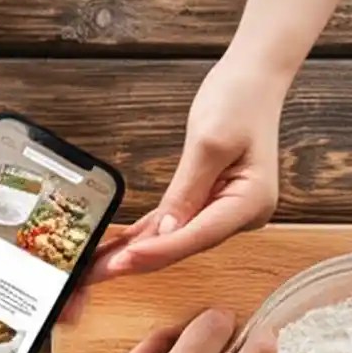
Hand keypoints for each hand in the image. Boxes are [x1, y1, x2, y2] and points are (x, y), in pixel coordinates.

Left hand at [87, 57, 286, 281]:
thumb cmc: (240, 100)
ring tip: (98, 268)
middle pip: (184, 244)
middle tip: (96, 275)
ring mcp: (226, 209)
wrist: (254, 77)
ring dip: (138, 251)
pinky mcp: (211, 200)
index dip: (157, 251)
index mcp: (250, 203)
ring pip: (176, 238)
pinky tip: (120, 247)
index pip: (197, 236)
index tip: (122, 263)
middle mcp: (242, 214)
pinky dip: (148, 233)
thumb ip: (187, 191)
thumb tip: (165, 232)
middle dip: (139, 259)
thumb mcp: (209, 143)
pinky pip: (175, 222)